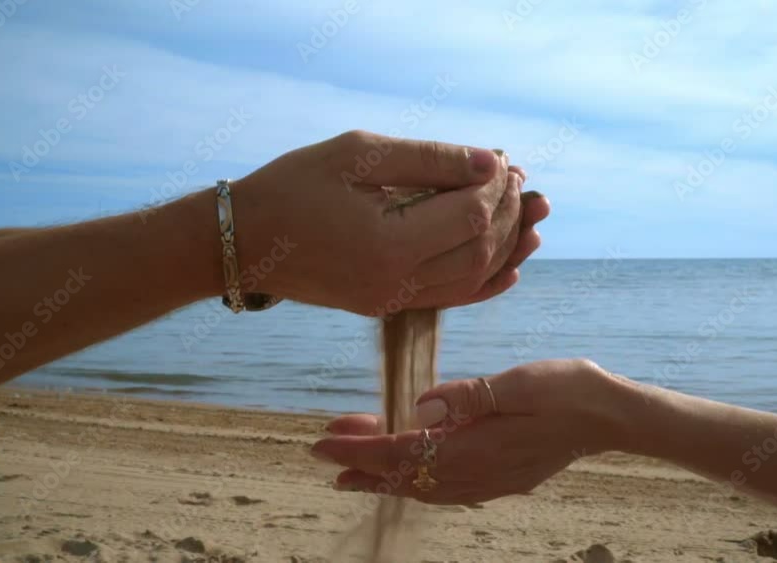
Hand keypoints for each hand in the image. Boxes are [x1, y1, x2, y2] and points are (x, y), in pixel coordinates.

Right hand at [232, 130, 549, 314]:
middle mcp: (394, 282)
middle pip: (479, 249)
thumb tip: (492, 161)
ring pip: (473, 279)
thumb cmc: (294, 185)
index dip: (496, 186)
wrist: (244, 240)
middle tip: (522, 181)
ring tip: (533, 218)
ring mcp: (392, 301)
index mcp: (386, 243)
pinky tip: (511, 267)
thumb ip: (430, 159)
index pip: (469, 214)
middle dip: (509, 212)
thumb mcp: (358, 154)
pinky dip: (485, 283)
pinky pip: (451, 299)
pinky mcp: (387, 306)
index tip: (505, 160)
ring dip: (507, 247)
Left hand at [311, 359, 637, 504]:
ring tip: (351, 469)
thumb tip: (421, 405)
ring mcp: (490, 480)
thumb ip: (468, 396)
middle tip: (323, 451)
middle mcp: (477, 472)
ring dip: (385, 476)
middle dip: (361, 464)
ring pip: (424, 486)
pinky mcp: (501, 477)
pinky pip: (446, 488)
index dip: (358, 449)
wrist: (611, 416)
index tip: (321, 443)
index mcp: (475, 447)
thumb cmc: (567, 391)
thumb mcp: (517, 383)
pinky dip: (416, 481)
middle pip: (405, 475)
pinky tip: (408, 473)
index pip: (402, 453)